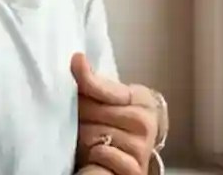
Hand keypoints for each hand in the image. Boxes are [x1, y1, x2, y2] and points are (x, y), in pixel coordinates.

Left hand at [71, 53, 163, 174]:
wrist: (127, 159)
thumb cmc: (114, 125)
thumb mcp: (107, 102)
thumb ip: (93, 83)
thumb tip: (78, 59)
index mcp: (142, 100)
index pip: (108, 88)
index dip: (87, 79)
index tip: (76, 61)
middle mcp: (146, 123)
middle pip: (94, 111)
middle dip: (80, 115)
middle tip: (80, 119)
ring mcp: (142, 147)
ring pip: (95, 134)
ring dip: (83, 137)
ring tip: (86, 138)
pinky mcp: (134, 169)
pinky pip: (104, 155)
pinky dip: (95, 156)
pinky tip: (96, 155)